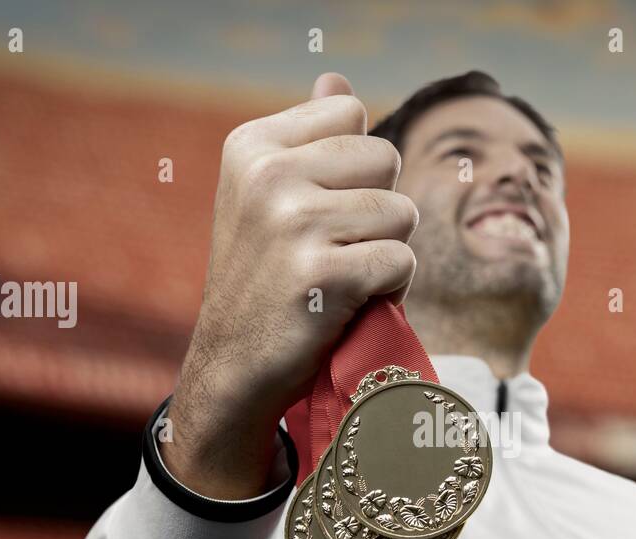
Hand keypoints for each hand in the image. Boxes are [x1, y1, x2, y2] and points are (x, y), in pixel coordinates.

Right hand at [164, 72, 418, 498]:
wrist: (234, 364)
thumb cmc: (265, 278)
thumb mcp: (269, 196)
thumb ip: (309, 138)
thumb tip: (336, 78)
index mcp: (252, 145)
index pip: (351, 113)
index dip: (356, 166)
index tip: (319, 207)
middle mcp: (268, 175)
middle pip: (386, 158)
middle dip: (378, 208)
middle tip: (336, 249)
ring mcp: (294, 224)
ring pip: (402, 212)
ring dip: (387, 252)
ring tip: (342, 279)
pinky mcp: (323, 275)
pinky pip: (402, 261)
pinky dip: (390, 290)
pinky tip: (350, 305)